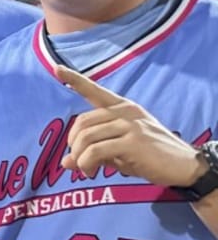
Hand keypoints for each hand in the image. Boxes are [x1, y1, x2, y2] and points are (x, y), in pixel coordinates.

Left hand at [54, 65, 206, 186]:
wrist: (183, 165)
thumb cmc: (150, 156)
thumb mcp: (118, 151)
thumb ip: (93, 150)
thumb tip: (65, 162)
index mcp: (123, 108)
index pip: (95, 90)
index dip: (75, 80)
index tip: (56, 68)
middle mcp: (125, 112)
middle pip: (82, 122)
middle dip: (74, 144)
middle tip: (78, 160)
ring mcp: (130, 125)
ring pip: (86, 137)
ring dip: (80, 157)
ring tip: (86, 169)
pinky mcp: (133, 142)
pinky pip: (95, 151)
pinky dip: (86, 163)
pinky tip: (92, 171)